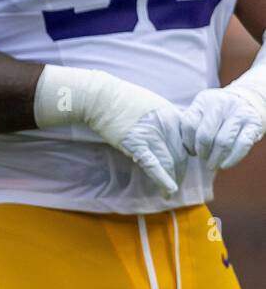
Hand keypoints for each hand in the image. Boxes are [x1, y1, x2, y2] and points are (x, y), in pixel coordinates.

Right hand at [37, 66, 186, 193]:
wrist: (100, 96)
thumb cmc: (123, 98)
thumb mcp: (153, 103)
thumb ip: (167, 118)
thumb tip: (176, 134)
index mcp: (172, 115)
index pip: (189, 141)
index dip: (189, 155)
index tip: (185, 163)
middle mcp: (165, 126)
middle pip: (181, 155)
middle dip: (181, 171)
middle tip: (177, 181)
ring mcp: (150, 136)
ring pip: (170, 163)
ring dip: (173, 179)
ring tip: (170, 191)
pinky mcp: (134, 144)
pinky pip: (153, 165)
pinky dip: (162, 179)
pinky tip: (168, 190)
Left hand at [180, 86, 265, 171]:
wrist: (248, 101)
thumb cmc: (218, 112)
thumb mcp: (203, 110)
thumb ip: (192, 123)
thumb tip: (180, 149)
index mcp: (203, 101)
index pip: (189, 125)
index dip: (188, 143)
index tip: (191, 152)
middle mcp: (221, 105)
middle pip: (205, 135)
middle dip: (202, 152)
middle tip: (202, 159)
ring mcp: (239, 114)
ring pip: (223, 141)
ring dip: (215, 158)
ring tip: (212, 165)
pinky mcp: (254, 124)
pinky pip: (242, 145)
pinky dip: (232, 159)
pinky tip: (225, 165)